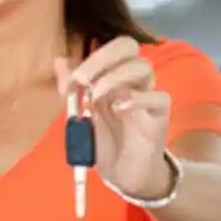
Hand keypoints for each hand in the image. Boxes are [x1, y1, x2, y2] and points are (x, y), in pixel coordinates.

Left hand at [56, 36, 172, 199]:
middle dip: (103, 57)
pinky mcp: (160, 115)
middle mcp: (132, 80)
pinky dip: (138, 98)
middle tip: (83, 80)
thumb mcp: (81, 114)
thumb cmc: (104, 141)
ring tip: (96, 97)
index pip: (113, 47)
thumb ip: (73, 88)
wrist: (123, 174)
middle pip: (129, 46)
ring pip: (143, 67)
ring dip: (115, 77)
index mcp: (113, 75)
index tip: (73, 80)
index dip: (92, 56)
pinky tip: (119, 109)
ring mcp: (148, 95)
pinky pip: (159, 97)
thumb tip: (60, 61)